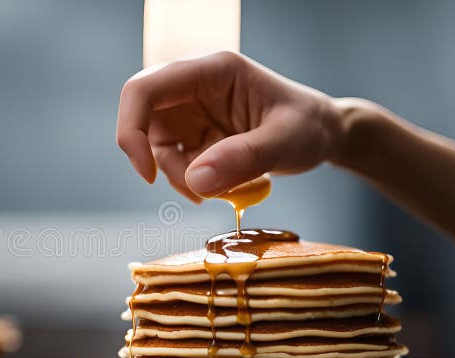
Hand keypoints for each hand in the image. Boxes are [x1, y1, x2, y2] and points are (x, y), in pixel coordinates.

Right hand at [116, 51, 344, 201]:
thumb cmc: (309, 125)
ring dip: (179, 176)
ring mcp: (191, 112)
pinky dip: (190, 182)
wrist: (322, 134)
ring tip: (222, 190)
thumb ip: (245, 159)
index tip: (148, 174)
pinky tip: (220, 188)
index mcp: (211, 71)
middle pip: (141, 117)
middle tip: (191, 189)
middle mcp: (193, 87)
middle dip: (155, 159)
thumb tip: (196, 181)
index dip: (132, 129)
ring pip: (156, 146)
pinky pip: (174, 161)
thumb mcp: (287, 141)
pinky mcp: (194, 135)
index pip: (144, 89)